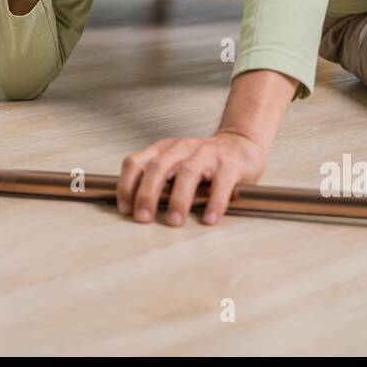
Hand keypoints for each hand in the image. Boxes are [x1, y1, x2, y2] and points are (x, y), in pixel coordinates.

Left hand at [117, 131, 268, 225]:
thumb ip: (157, 180)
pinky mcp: (230, 164)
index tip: (126, 210)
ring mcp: (207, 154)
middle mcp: (182, 148)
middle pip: (158, 167)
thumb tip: (133, 210)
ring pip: (187, 172)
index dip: (127, 185)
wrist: (241, 145)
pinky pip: (221, 183)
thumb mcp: (174, 163)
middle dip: (147, 193)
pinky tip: (209, 219)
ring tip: (174, 222)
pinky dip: (214, 202)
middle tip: (143, 218)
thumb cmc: (202, 161)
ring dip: (178, 199)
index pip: (136, 162)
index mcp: (164, 149)